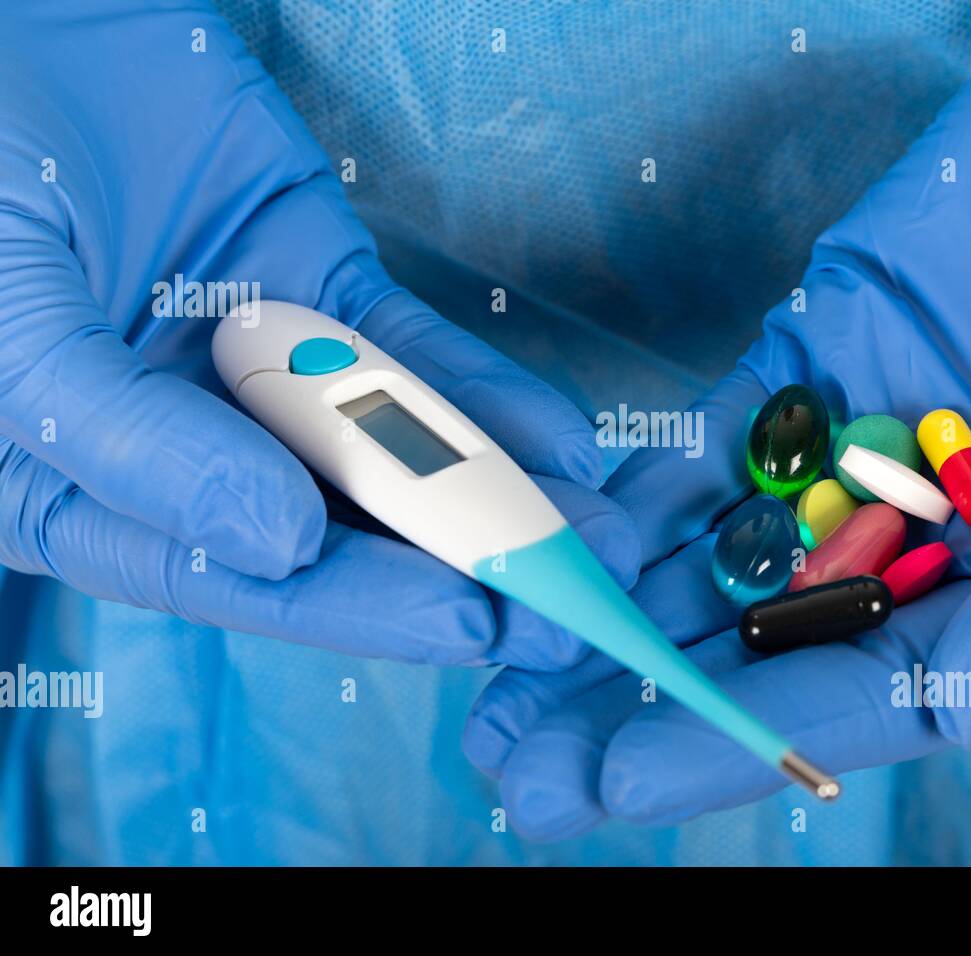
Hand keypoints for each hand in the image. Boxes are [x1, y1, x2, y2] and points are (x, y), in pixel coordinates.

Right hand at [0, 2, 635, 668]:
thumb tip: (278, 544)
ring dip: (495, 498)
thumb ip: (129, 441)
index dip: (357, 607)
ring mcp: (265, 374)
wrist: (36, 21)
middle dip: (456, 571)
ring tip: (594, 538)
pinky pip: (415, 360)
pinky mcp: (324, 298)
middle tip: (568, 612)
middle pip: (334, 532)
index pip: (231, 576)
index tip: (469, 622)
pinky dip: (485, 402)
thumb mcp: (16, 318)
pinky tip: (558, 446)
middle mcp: (185, 448)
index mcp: (81, 489)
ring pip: (391, 454)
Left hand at [463, 0, 970, 837]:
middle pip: (774, 645)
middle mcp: (940, 535)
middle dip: (646, 698)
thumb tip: (963, 697)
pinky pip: (722, 441)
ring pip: (729, 557)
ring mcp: (871, 445)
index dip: (748, 735)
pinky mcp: (829, 353)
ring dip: (616, 610)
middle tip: (522, 757)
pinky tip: (564, 534)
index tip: (625, 767)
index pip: (875, 691)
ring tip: (505, 663)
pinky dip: (647, 489)